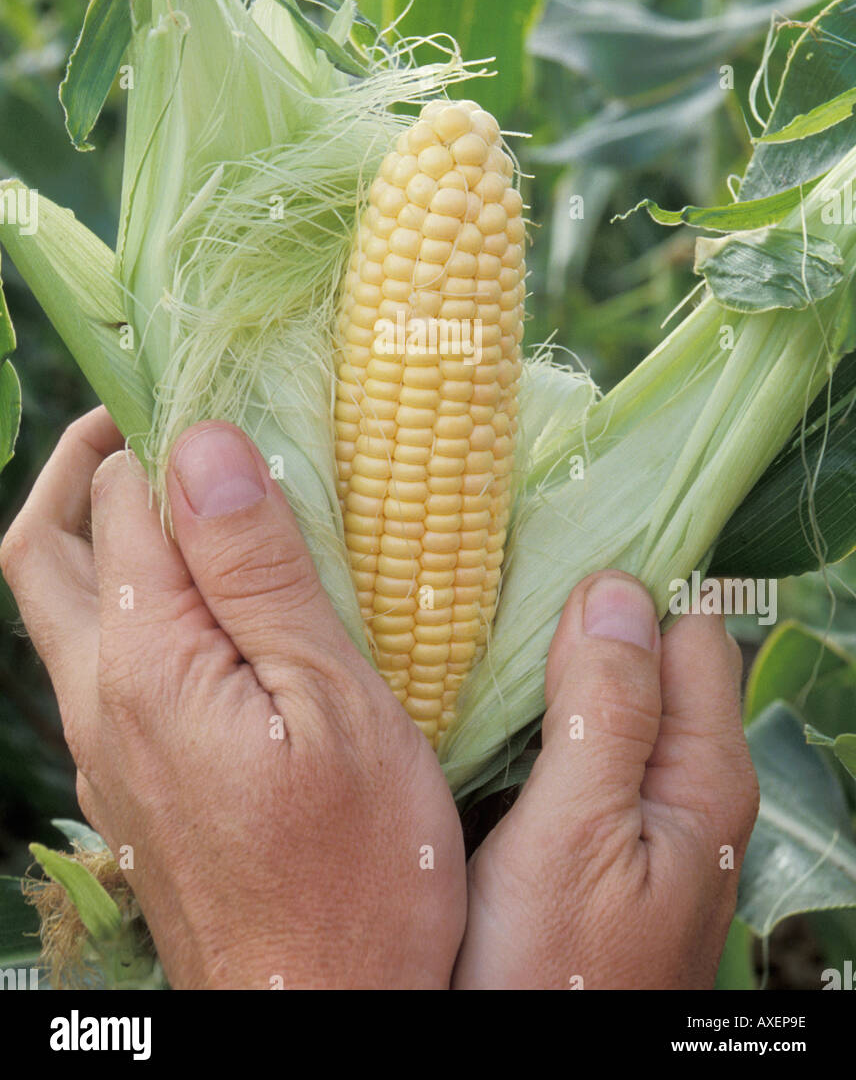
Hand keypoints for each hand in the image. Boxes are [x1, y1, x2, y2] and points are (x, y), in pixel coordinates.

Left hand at [1, 408, 465, 989]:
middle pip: (43, 551)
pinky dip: (128, 596)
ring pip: (62, 607)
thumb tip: (199, 444)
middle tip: (157, 420)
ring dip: (102, 531)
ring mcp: (107, 747)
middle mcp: (101, 700)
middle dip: (84, 466)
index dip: (166, 432)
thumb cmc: (358, 871)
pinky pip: (98, 659)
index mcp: (149, 665)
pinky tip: (207, 603)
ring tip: (185, 494)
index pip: (121, 501)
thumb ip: (259, 574)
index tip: (228, 394)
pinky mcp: (132, 780)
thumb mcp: (335, 705)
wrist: (320, 1012)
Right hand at [453, 570, 758, 989]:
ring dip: (560, 678)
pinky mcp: (605, 849)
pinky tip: (491, 725)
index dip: (624, 595)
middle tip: (500, 616)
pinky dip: (546, 726)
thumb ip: (606, 709)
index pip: (690, 630)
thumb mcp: (576, 835)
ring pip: (615, 706)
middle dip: (588, 629)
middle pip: (655, 664)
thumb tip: (617, 587)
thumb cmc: (548, 977)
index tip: (541, 576)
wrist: (522, 1066)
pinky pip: (587, 753)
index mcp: (703, 778)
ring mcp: (647, 823)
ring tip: (486, 660)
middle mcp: (690, 793)